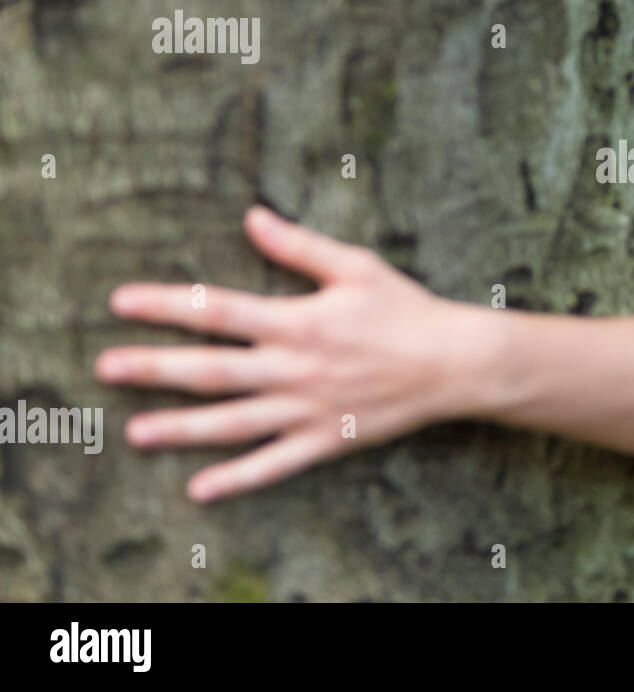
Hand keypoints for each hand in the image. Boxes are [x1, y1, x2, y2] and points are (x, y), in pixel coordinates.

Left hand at [96, 205, 488, 503]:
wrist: (452, 363)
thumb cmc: (406, 309)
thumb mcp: (356, 266)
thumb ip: (299, 246)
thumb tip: (252, 218)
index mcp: (299, 321)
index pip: (219, 310)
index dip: (167, 305)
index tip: (121, 302)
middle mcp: (295, 368)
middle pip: (212, 370)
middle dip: (155, 369)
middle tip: (106, 368)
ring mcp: (308, 409)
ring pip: (233, 422)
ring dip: (182, 429)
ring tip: (135, 432)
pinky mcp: (325, 439)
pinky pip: (274, 464)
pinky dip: (237, 479)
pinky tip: (199, 489)